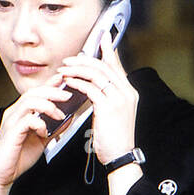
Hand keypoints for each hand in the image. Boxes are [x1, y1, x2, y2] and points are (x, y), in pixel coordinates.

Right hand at [0, 77, 73, 188]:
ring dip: (48, 105)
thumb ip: (53, 128)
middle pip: (33, 92)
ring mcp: (11, 122)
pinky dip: (40, 124)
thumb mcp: (41, 140)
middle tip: (69, 96)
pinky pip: (27, 120)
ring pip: (29, 102)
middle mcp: (14, 113)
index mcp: (20, 112)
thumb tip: (69, 117)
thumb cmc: (17, 157)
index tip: (66, 82)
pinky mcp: (11, 133)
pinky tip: (45, 132)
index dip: (50, 84)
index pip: (35, 92)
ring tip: (60, 115)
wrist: (0, 175)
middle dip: (53, 91)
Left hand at [57, 45, 137, 163]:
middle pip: (105, 66)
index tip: (102, 37)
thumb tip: (93, 86)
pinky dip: (77, 82)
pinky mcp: (108, 107)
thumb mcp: (113, 115)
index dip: (108, 50)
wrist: (119, 157)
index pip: (117, 65)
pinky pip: (90, 88)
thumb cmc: (114, 140)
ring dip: (77, 69)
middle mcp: (126, 93)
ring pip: (96, 74)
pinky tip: (68, 82)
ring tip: (64, 69)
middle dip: (85, 59)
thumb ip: (107, 98)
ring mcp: (119, 99)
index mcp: (129, 93)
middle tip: (70, 58)